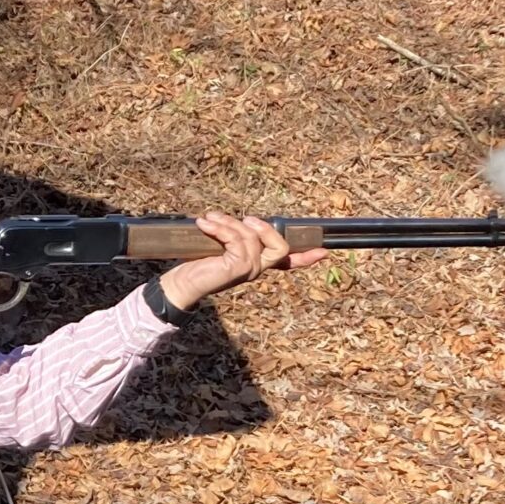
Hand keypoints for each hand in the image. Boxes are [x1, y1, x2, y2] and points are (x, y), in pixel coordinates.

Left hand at [157, 214, 329, 311]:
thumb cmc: (199, 264)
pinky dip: (221, 228)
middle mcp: (257, 269)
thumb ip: (237, 237)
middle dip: (265, 228)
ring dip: (229, 223)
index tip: (323, 251)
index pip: (288, 262)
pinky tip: (205, 224)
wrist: (181, 284)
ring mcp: (249, 271)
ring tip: (209, 220)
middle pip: (281, 247)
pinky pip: (237, 240)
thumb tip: (244, 220)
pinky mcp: (237, 269)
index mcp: (257, 264)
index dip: (307, 256)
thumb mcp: (222, 246)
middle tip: (245, 220)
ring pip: (252, 237)